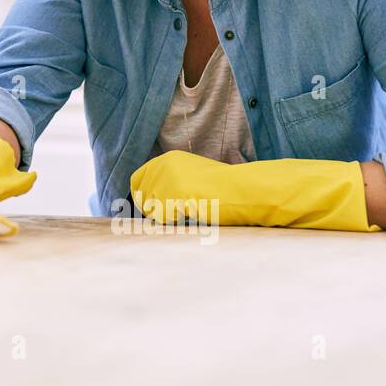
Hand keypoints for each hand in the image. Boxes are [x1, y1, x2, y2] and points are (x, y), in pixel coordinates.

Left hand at [129, 149, 379, 231]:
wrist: (248, 191)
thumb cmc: (225, 192)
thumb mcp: (193, 181)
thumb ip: (170, 189)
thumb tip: (144, 208)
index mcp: (166, 160)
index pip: (136, 182)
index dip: (143, 199)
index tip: (151, 211)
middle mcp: (162, 166)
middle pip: (142, 201)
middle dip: (154, 213)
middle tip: (180, 216)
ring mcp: (166, 181)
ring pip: (152, 214)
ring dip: (168, 220)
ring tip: (193, 213)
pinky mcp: (173, 196)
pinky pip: (164, 221)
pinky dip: (177, 225)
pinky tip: (195, 216)